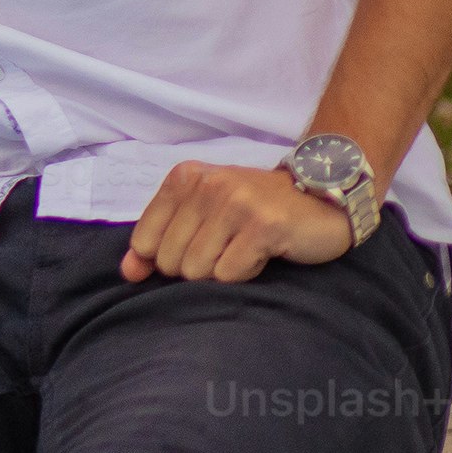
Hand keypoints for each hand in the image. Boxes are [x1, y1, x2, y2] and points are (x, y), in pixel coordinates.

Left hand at [124, 158, 360, 283]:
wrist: (323, 197)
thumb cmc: (256, 210)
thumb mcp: (202, 214)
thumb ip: (159, 240)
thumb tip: (128, 273)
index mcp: (184, 178)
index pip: (144, 240)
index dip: (161, 260)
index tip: (191, 252)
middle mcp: (206, 186)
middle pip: (170, 260)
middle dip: (195, 268)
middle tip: (225, 250)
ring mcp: (235, 204)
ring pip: (198, 270)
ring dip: (221, 271)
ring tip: (244, 249)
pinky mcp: (263, 226)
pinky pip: (230, 274)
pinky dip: (245, 274)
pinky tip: (263, 253)